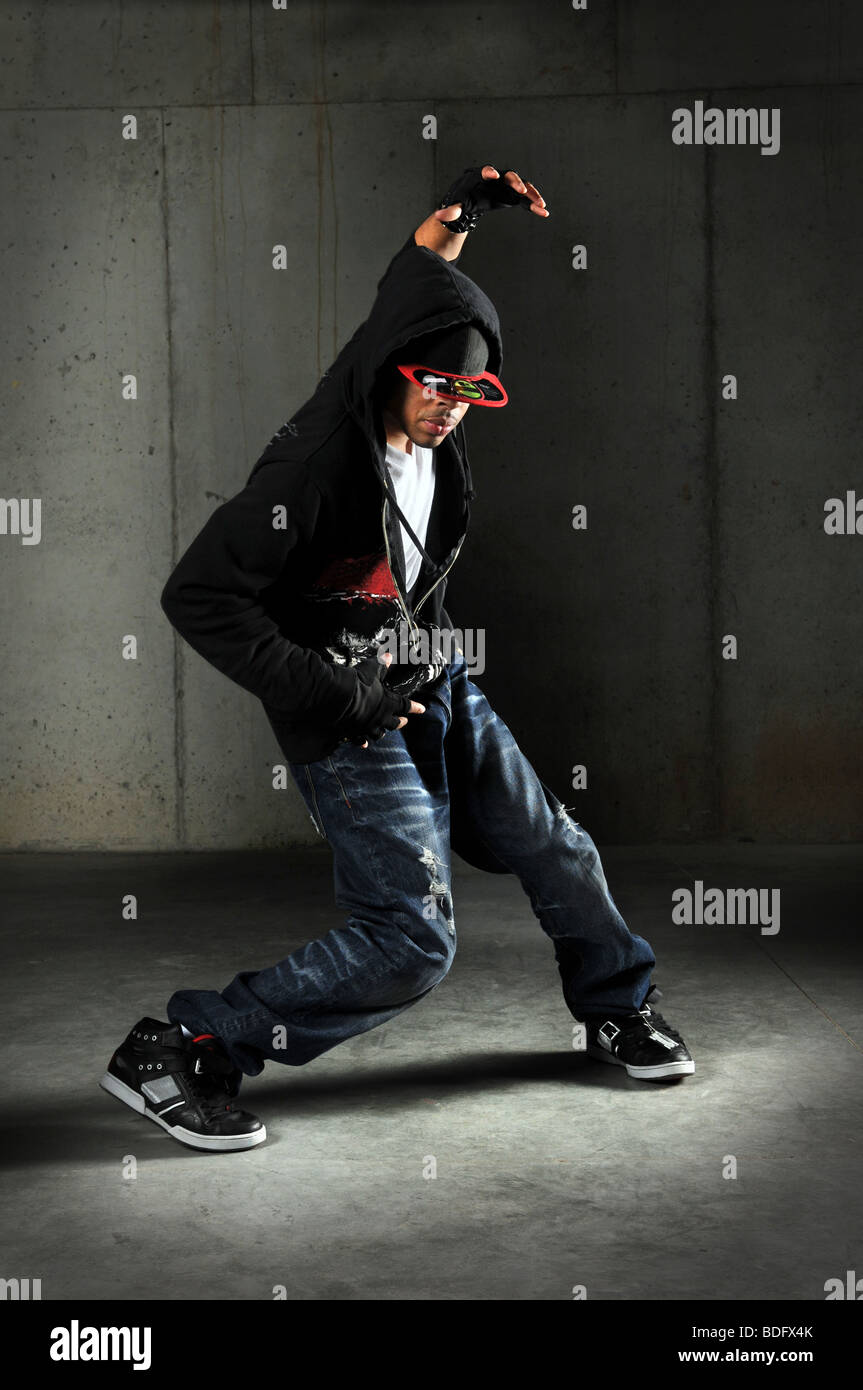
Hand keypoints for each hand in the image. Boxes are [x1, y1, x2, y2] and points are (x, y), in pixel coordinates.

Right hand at [351, 652, 425, 748]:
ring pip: (378, 734)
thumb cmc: (357, 682)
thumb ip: (381, 664)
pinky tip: (364, 743)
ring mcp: (367, 727)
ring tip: (384, 731)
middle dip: (400, 722)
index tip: (422, 709)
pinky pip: (360, 740)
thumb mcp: (371, 669)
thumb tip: (388, 656)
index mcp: (388, 703)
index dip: (415, 707)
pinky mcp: (353, 733)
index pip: (406, 705)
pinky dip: (362, 741)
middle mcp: (380, 718)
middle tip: (404, 721)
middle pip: (394, 724)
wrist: (337, 697)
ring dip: (382, 732)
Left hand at [434, 164, 548, 228]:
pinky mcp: (513, 195)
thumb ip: (450, 210)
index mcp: (480, 177)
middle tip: (521, 189)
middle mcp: (497, 178)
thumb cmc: (463, 197)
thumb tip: (439, 216)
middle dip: (514, 182)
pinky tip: (543, 212)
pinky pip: (525, 199)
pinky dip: (533, 204)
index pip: (485, 172)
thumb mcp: (457, 204)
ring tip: (541, 204)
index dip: (489, 172)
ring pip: (521, 186)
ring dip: (531, 194)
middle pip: (508, 176)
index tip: (494, 175)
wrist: (472, 198)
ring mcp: (506, 186)